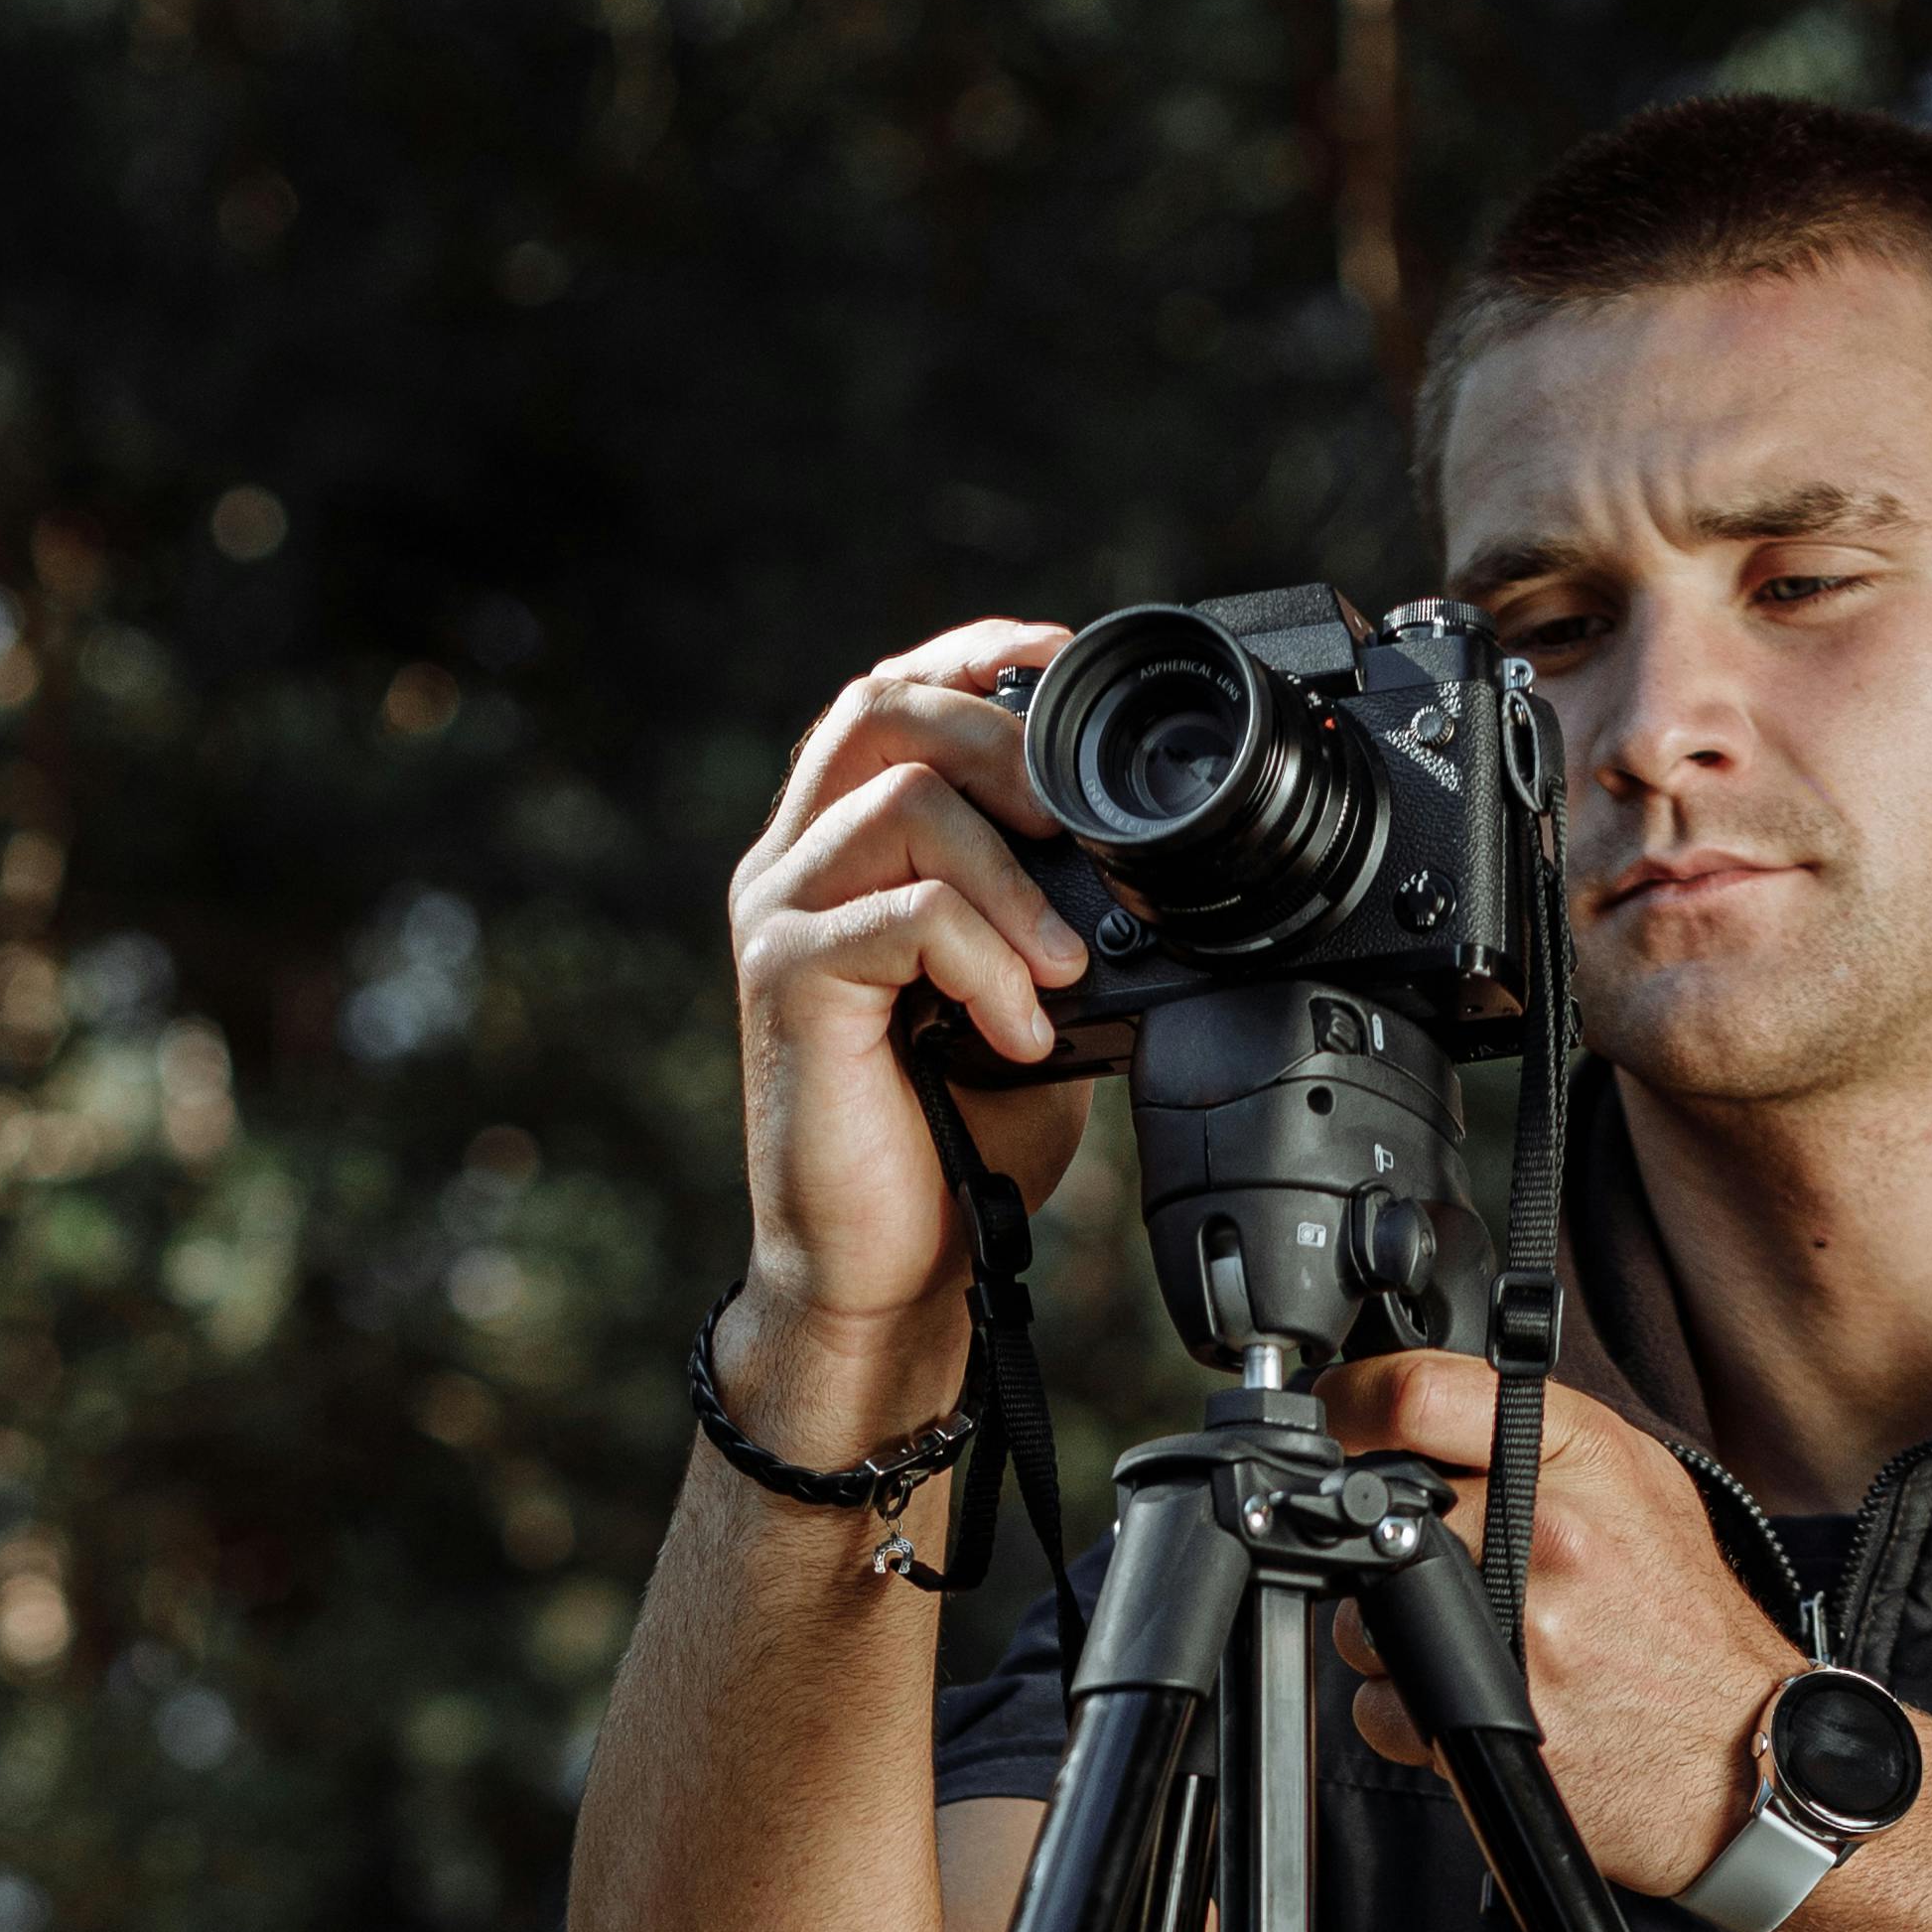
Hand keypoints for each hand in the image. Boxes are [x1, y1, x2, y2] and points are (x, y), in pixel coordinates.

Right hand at [725, 623, 1096, 1429]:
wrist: (884, 1272)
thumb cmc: (953, 1145)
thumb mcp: (1033, 1000)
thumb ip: (1056, 915)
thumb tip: (1148, 859)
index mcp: (848, 849)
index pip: (897, 694)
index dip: (980, 659)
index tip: (1069, 675)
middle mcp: (799, 863)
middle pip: (883, 708)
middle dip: (1004, 739)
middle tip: (1085, 822)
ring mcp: (783, 916)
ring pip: (900, 800)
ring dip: (1012, 875)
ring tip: (1067, 966)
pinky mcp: (785, 979)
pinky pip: (902, 915)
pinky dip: (985, 963)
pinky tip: (1022, 1034)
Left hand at [1319, 1354, 1797, 1898]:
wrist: (1745, 1750)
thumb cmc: (1689, 1627)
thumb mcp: (1642, 1490)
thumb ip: (1542, 1445)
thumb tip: (1430, 1425)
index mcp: (1583, 1459)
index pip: (1420, 1396)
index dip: (1352, 1407)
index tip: (1336, 1423)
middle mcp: (1547, 1531)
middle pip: (1377, 1516)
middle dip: (1385, 1551)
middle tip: (1436, 1576)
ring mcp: (1517, 1624)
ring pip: (1366, 1619)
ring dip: (1395, 1641)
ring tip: (1483, 1651)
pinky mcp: (1487, 1714)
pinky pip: (1383, 1707)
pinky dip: (1411, 1716)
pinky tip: (1479, 1706)